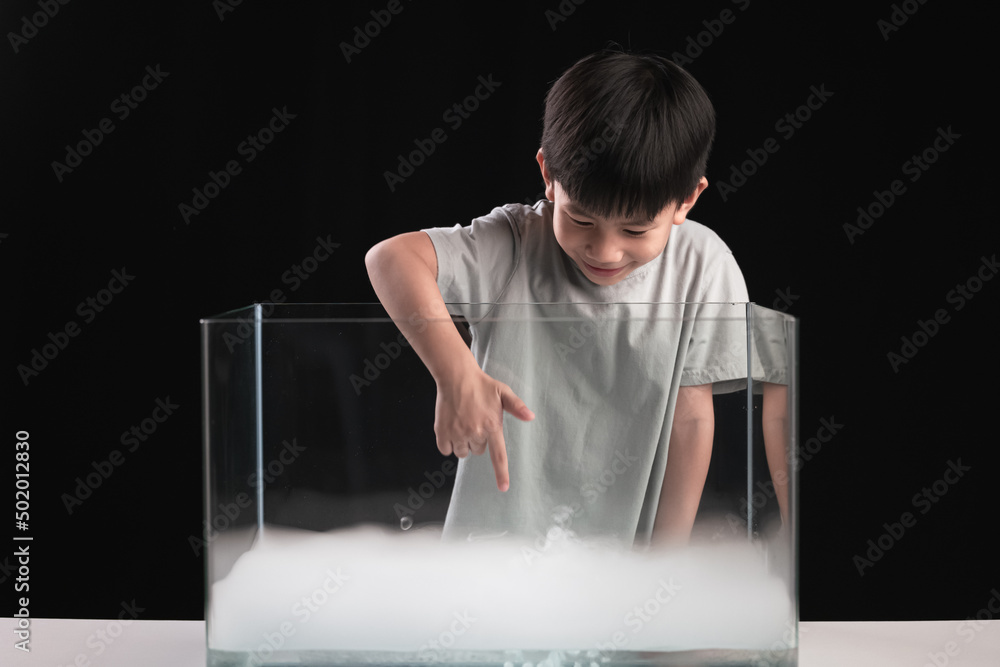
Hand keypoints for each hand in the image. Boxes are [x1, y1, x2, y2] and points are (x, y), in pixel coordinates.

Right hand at [433, 366, 533, 491]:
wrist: (456, 376)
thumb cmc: (481, 384)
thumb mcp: (503, 392)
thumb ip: (517, 407)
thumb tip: (531, 417)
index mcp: (492, 426)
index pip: (498, 455)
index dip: (501, 473)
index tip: (503, 488)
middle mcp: (475, 432)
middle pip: (479, 451)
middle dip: (478, 440)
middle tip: (476, 421)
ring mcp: (458, 433)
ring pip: (462, 452)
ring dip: (463, 443)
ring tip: (464, 423)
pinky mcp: (442, 432)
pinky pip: (446, 449)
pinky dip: (448, 442)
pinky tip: (451, 427)